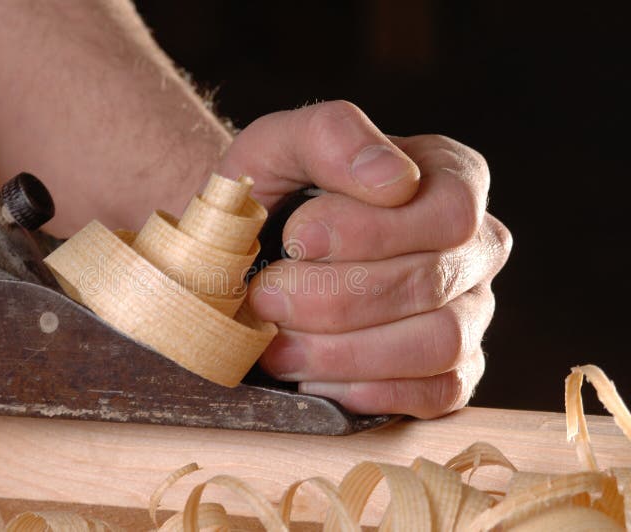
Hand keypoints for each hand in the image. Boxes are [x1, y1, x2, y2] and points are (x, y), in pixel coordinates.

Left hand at [218, 101, 511, 418]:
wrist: (249, 252)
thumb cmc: (273, 195)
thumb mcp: (281, 146)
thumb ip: (332, 134)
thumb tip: (395, 180)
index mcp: (448, 178)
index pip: (448, 211)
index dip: (370, 232)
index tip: (296, 238)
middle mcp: (472, 246)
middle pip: (435, 281)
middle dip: (337, 298)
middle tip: (266, 298)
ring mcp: (469, 311)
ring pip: (440, 343)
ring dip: (346, 351)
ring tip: (278, 346)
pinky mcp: (451, 370)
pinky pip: (438, 393)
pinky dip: (369, 391)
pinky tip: (313, 379)